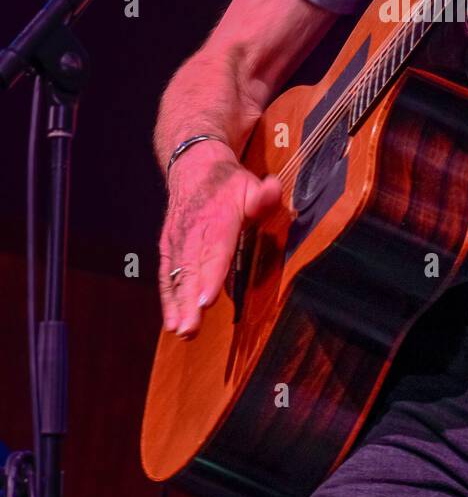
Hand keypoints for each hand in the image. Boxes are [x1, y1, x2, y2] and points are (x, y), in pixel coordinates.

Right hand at [157, 139, 281, 338]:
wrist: (194, 167)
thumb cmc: (227, 184)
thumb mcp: (250, 184)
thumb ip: (263, 195)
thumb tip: (273, 190)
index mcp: (217, 219)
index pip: (214, 251)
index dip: (210, 276)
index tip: (207, 300)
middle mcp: (193, 232)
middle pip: (191, 270)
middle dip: (190, 301)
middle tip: (191, 327)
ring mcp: (178, 241)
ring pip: (176, 276)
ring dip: (177, 305)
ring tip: (182, 330)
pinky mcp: (168, 247)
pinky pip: (166, 276)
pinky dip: (167, 299)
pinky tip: (171, 322)